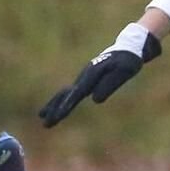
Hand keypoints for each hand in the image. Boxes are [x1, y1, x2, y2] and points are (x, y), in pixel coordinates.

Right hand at [39, 23, 161, 126]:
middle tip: (45, 123)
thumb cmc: (128, 61)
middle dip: (54, 109)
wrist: (127, 47)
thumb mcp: (123, 72)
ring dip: (53, 105)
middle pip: (65, 95)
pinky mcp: (85, 80)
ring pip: (64, 93)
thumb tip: (94, 100)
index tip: (59, 116)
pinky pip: (69, 93)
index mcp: (92, 74)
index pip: (77, 93)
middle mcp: (84, 76)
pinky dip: (59, 101)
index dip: (67, 105)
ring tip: (41, 117)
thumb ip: (109, 84)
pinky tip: (54, 108)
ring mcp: (83, 78)